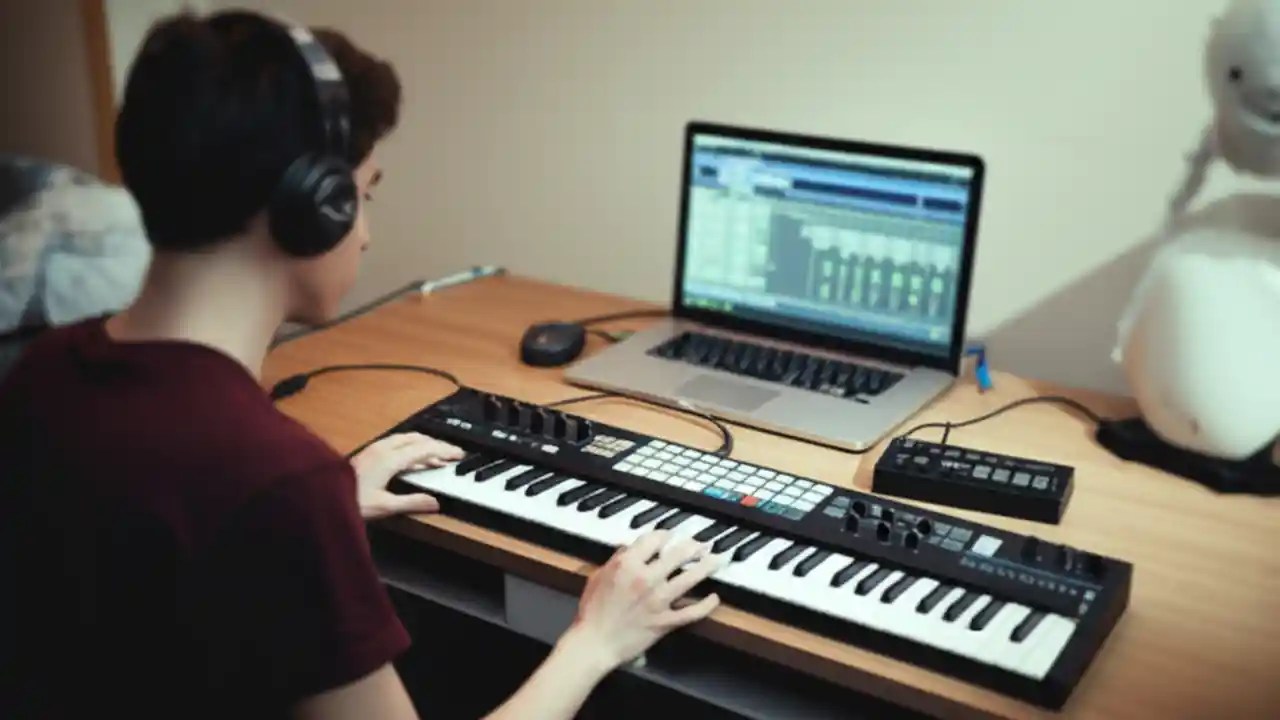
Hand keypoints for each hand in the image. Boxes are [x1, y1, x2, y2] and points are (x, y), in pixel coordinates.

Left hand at [350, 432, 463, 519]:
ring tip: (434, 454)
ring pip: (405, 439)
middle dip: (436, 445)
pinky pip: (395, 443)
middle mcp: (383, 449)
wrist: (319, 495)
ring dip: (423, 444)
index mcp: (390, 459)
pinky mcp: (367, 453)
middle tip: (451, 452)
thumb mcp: (385, 506)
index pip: (425, 449)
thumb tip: (435, 502)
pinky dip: (410, 447)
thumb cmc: (348, 500)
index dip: (444, 451)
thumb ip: (412, 502)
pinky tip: (409, 457)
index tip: (458, 454)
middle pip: (417, 440)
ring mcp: (374, 449)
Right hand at [561, 530, 722, 672]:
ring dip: (707, 567)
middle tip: (702, 544)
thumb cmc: (592, 612)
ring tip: (717, 560)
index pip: (654, 539)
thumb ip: (617, 559)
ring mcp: (658, 600)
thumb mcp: (598, 576)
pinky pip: (692, 612)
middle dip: (694, 546)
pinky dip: (706, 605)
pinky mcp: (665, 622)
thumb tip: (631, 547)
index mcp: (627, 564)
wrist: (594, 643)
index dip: (665, 534)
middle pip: (678, 554)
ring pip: (690, 578)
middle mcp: (646, 578)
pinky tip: (714, 598)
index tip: (671, 535)